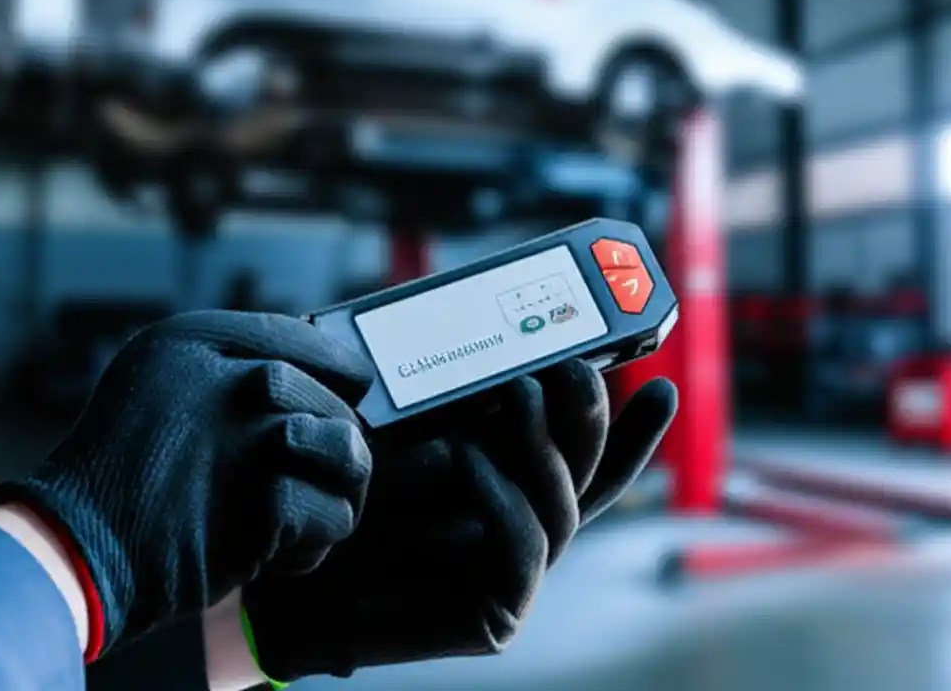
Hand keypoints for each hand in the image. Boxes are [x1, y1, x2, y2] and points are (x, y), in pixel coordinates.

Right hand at [0, 311, 373, 656]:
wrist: (77, 552)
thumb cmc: (121, 476)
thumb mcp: (162, 389)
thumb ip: (239, 374)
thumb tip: (340, 378)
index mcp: (195, 338)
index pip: (300, 336)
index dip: (339, 366)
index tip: (356, 386)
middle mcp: (233, 377)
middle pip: (338, 404)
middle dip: (335, 449)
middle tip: (300, 484)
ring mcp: (255, 438)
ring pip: (350, 454)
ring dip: (335, 492)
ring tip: (294, 516)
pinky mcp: (268, 502)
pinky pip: (332, 514)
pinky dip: (307, 545)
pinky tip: (267, 552)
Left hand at [243, 360, 677, 680]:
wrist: (288, 571)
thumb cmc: (344, 495)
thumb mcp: (406, 425)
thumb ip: (453, 396)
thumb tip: (493, 332)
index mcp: (515, 489)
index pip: (590, 461)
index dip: (633, 431)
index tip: (663, 384)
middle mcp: (525, 531)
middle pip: (586, 475)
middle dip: (594, 416)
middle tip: (579, 364)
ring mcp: (515, 577)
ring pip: (563, 508)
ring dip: (544, 445)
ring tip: (522, 391)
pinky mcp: (494, 617)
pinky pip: (522, 550)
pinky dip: (504, 499)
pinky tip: (471, 461)